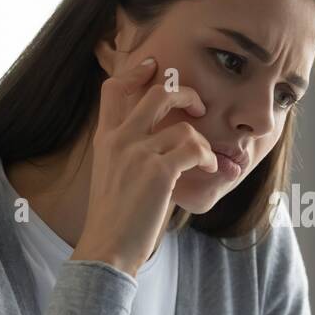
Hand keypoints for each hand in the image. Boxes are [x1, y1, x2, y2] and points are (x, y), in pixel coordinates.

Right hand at [69, 57, 218, 274]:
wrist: (107, 248)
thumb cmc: (116, 219)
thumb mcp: (113, 176)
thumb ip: (130, 153)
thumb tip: (162, 142)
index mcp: (105, 140)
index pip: (113, 89)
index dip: (136, 71)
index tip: (155, 66)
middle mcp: (119, 141)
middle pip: (157, 94)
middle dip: (185, 93)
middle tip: (199, 107)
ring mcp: (137, 154)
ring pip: (184, 127)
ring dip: (203, 143)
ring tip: (206, 161)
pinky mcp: (158, 172)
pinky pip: (194, 150)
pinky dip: (207, 159)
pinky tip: (209, 171)